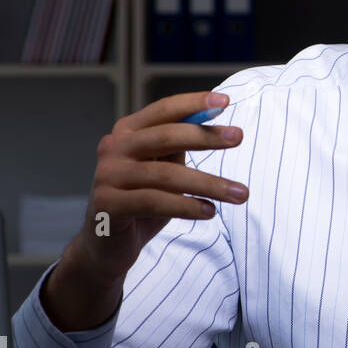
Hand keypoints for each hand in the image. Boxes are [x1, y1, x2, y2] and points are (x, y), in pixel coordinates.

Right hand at [70, 91, 248, 287]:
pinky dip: (186, 207)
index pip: (163, 110)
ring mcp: (107, 176)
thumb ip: (180, 147)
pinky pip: (155, 202)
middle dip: (205, 136)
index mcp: (128, 132)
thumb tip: (217, 127)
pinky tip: (210, 211)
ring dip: (208, 184)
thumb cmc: (142, 200)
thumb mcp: (164, 168)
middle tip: (239, 137)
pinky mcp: (108, 204)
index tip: (226, 101)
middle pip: (165, 136)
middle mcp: (113, 148)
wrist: (106, 245)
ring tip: (241, 194)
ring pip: (166, 175)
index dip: (193, 103)